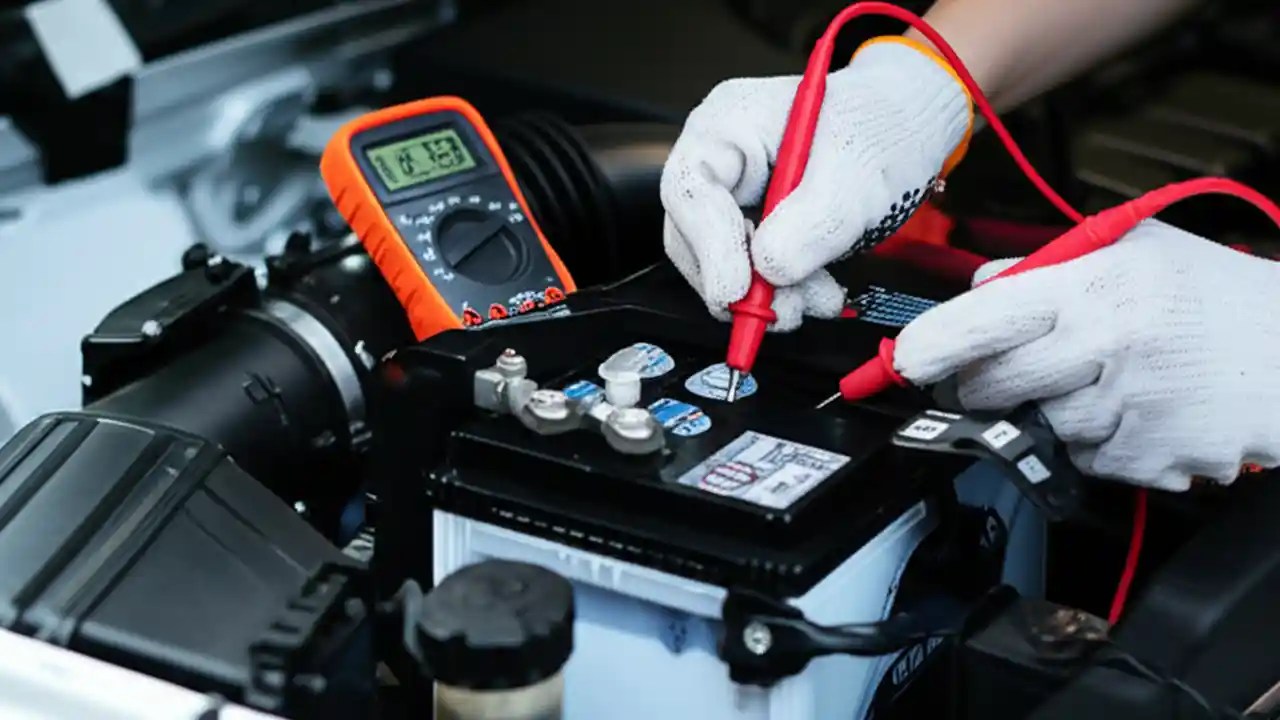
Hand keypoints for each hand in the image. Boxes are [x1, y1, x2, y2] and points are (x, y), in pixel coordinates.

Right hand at [660, 38, 971, 329]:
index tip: (737, 290)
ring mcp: (737, 200)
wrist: (912, 131)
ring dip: (768, 298)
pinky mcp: (759, 232)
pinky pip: (754, 277)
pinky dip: (785, 295)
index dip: (709, 246)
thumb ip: (813, 221)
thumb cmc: (884, 125)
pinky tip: (819, 294)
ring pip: (723, 266)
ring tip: (818, 299)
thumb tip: (769, 269)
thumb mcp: (858, 170)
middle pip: (695, 237)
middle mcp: (722, 163)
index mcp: (729, 125)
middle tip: (783, 310)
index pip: (691, 190)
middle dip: (740, 283)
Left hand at [894, 221, 1279, 490]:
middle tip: (1008, 370)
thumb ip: (1050, 263)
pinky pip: (1084, 459)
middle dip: (983, 383)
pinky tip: (1138, 409)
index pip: (988, 316)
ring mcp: (1127, 406)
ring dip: (1053, 410)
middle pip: (992, 384)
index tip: (906, 360)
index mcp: (1098, 286)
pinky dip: (1097, 441)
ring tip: (1109, 379)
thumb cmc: (1215, 295)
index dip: (934, 343)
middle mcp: (1107, 344)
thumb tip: (980, 285)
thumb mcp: (1137, 248)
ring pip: (1038, 424)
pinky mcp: (1147, 456)